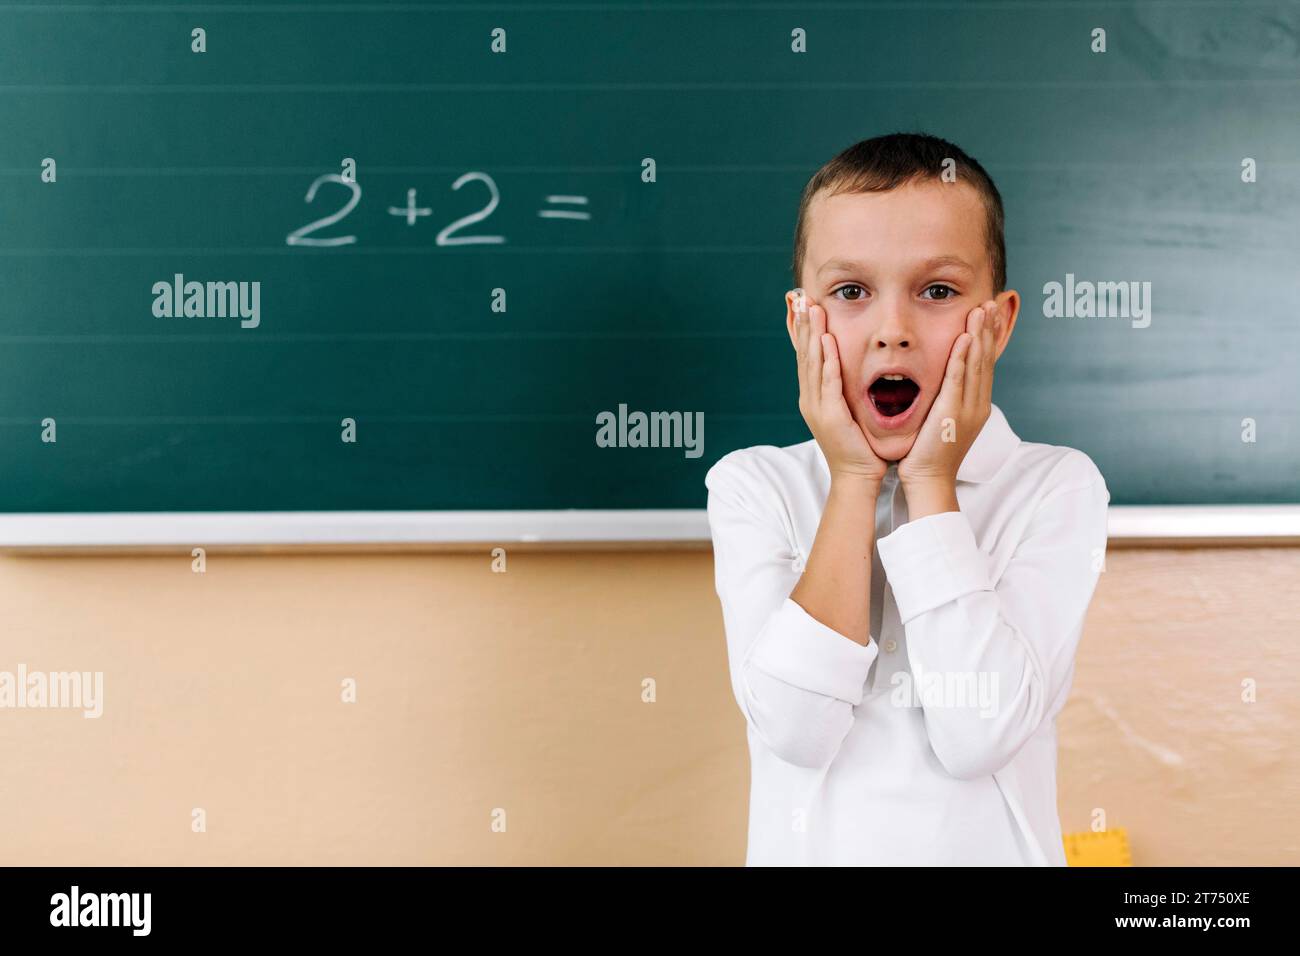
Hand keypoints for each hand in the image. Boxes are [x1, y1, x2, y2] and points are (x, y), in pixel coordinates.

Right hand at [789, 288, 888, 486]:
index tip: (799, 304)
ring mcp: (817, 407)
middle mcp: (810, 399)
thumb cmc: (857, 446)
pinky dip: (826, 361)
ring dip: (811, 334)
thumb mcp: (845, 411)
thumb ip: (842, 388)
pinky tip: (826, 343)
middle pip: (803, 354)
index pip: (804, 355)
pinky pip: (828, 383)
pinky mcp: (831, 416)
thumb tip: (843, 367)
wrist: (856, 477)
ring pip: (812, 363)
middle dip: (802, 323)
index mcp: (813, 396)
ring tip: (811, 309)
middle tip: (799, 296)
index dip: (800, 329)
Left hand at [897, 298, 1001, 506]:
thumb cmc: (929, 452)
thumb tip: (946, 380)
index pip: (985, 364)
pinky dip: (963, 357)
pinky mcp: (952, 413)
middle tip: (991, 302)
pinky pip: (959, 379)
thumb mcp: (944, 419)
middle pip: (986, 359)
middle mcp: (977, 404)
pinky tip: (966, 337)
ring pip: (977, 365)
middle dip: (989, 329)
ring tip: (982, 309)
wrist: (928, 478)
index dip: (988, 337)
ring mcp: (968, 409)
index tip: (989, 314)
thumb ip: (948, 398)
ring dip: (980, 334)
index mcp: (976, 405)